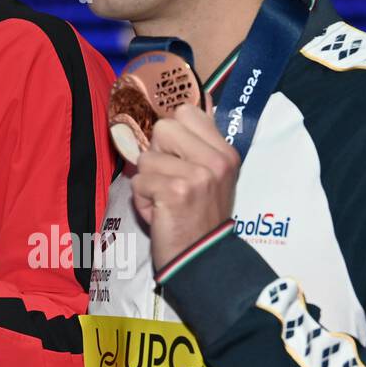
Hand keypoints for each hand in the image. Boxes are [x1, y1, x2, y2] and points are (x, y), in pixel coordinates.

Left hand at [130, 103, 239, 271]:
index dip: (171, 134)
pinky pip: (139, 181)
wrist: (202, 259)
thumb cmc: (197, 217)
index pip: (187, 111)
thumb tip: (181, 106)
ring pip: (146, 158)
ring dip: (148, 182)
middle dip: (157, 156)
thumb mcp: (209, 176)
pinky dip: (142, 201)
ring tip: (167, 201)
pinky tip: (161, 213)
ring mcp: (199, 175)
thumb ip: (195, 144)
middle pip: (163, 128)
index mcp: (226, 152)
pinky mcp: (177, 191)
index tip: (176, 158)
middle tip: (171, 182)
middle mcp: (217, 160)